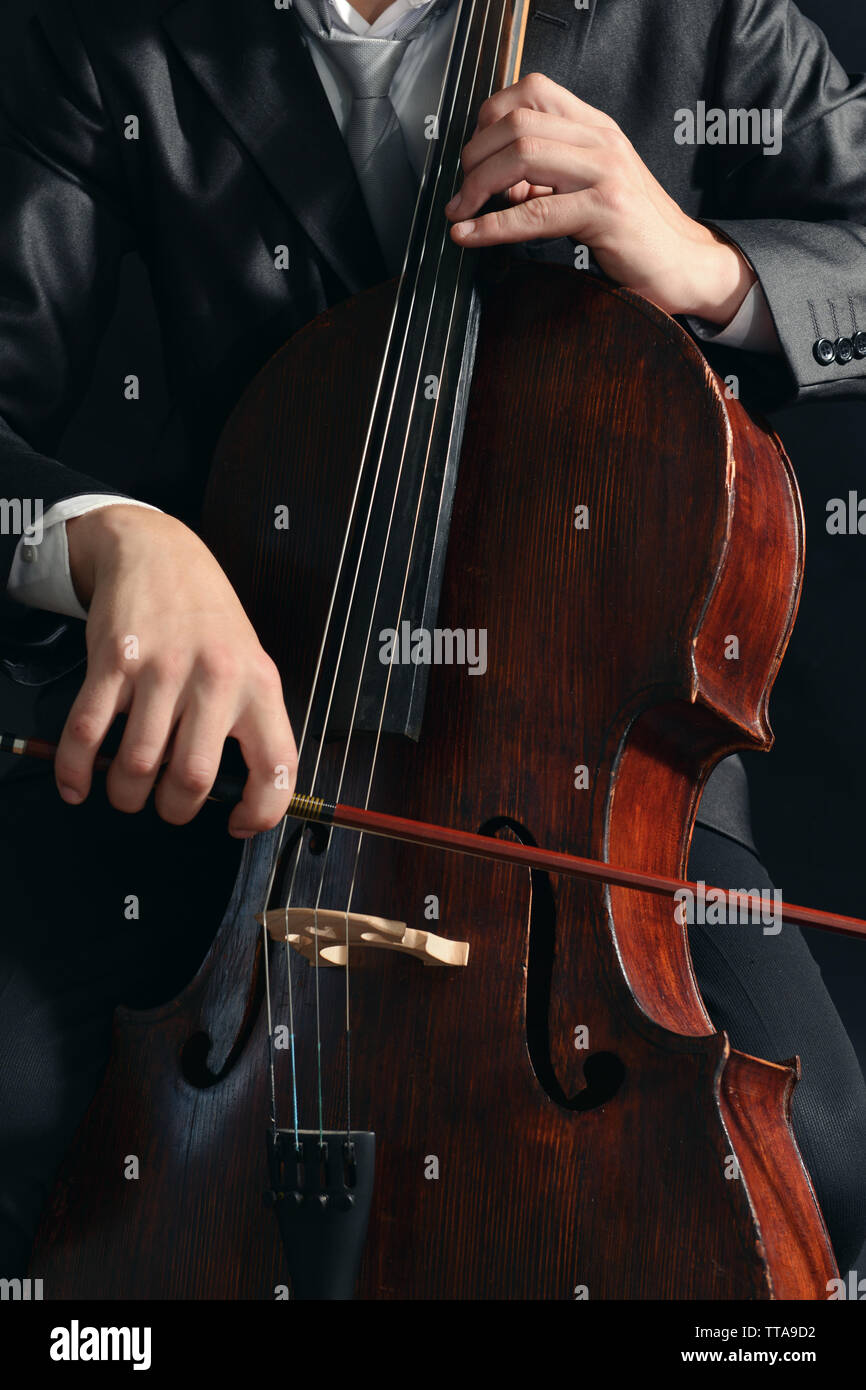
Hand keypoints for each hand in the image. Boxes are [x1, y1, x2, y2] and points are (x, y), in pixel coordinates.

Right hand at [59, 505, 296, 836]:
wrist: (159, 552)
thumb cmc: (208, 617)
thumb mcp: (249, 662)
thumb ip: (247, 721)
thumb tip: (236, 793)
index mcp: (259, 685)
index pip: (277, 767)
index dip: (261, 812)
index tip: (240, 823)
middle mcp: (214, 679)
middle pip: (193, 778)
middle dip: (174, 809)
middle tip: (168, 805)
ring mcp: (161, 670)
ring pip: (139, 765)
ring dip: (126, 794)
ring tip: (127, 790)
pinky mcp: (114, 662)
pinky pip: (88, 733)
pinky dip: (77, 770)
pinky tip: (78, 783)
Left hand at [446, 73, 755, 323]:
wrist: (683, 264)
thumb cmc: (632, 233)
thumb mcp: (587, 191)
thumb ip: (547, 179)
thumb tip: (498, 183)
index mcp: (596, 127)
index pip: (531, 90)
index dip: (489, 117)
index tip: (474, 155)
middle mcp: (602, 140)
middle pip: (517, 123)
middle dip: (474, 158)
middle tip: (461, 194)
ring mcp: (607, 172)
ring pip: (522, 157)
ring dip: (477, 187)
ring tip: (462, 213)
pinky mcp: (607, 211)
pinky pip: (536, 213)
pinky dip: (492, 225)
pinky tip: (470, 235)